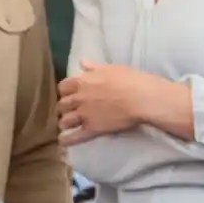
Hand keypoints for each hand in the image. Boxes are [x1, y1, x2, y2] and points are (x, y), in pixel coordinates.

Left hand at [57, 60, 184, 145]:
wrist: (141, 98)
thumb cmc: (129, 79)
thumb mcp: (110, 68)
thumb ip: (93, 67)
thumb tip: (81, 61)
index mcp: (83, 81)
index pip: (63, 87)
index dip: (65, 92)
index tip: (69, 94)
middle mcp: (79, 98)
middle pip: (62, 105)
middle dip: (63, 108)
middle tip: (68, 111)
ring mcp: (84, 115)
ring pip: (64, 121)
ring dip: (64, 123)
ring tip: (67, 126)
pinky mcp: (92, 129)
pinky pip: (74, 136)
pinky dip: (67, 140)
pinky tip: (63, 141)